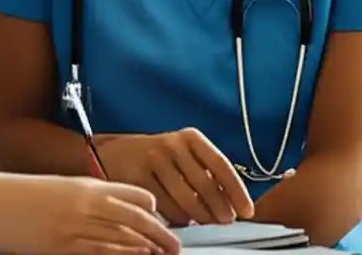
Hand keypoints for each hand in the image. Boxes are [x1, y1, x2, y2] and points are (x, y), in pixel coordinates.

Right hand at [0, 174, 179, 254]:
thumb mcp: (60, 189)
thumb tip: (113, 213)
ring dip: (147, 248)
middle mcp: (86, 203)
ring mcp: (74, 226)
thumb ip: (87, 199)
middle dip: (161, 234)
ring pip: (123, 238)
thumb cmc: (20, 196)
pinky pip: (100, 253)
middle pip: (137, 218)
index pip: (136, 195)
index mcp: (88, 185)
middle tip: (175, 247)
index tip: (161, 223)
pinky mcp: (60, 247)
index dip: (154, 211)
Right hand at [98, 129, 255, 225]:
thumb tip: (233, 203)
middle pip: (205, 184)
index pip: (221, 165)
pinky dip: (177, 218)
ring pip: (186, 199)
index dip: (237, 190)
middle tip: (226, 221)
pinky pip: (165, 206)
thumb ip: (205, 172)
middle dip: (219, 208)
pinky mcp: (138, 177)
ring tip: (206, 223)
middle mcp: (173, 144)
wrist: (115, 153)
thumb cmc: (159, 157)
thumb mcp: (183, 155)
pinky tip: (182, 221)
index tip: (246, 210)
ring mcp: (154, 160)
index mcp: (191, 137)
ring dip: (200, 217)